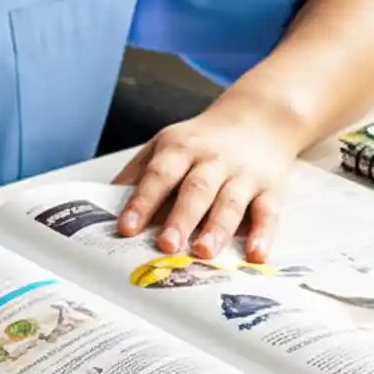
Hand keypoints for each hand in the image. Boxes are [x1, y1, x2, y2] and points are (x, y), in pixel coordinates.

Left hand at [112, 91, 310, 262]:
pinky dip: (264, 234)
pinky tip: (256, 255)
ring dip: (218, 228)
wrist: (259, 118)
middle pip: (195, 189)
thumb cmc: (202, 142)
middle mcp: (212, 159)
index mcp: (180, 149)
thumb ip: (138, 174)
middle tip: (166, 246)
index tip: (126, 227)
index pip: (159, 174)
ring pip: (230, 201)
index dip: (142, 201)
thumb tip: (102, 206)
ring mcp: (243, 174)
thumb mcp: (167, 146)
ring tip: (204, 252)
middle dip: (180, 218)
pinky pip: (267, 212)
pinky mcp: (270, 188)